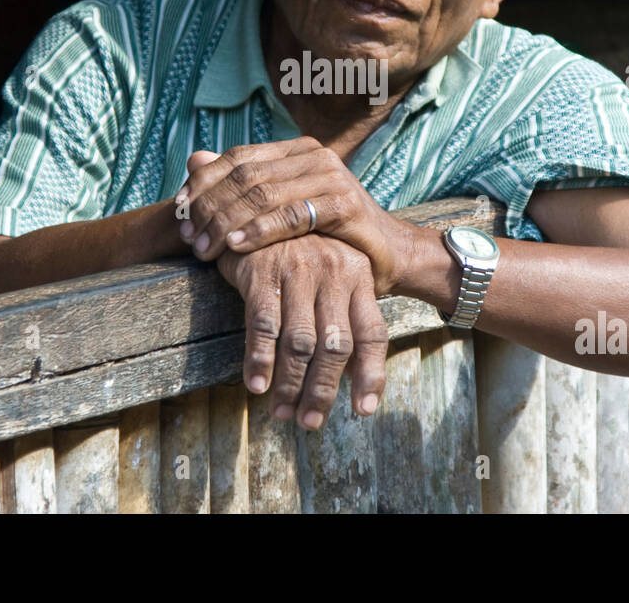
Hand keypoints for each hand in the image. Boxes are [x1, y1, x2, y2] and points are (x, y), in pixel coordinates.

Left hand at [176, 138, 412, 295]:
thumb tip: (192, 159)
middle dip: (210, 207)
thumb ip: (241, 186)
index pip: (237, 157)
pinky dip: (258, 231)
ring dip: (227, 222)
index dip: (203, 182)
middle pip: (245, 175)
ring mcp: (331, 176)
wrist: (388, 255)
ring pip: (263, 194)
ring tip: (205, 247)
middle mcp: (313, 155)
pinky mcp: (344, 203)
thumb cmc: (328, 235)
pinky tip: (235, 245)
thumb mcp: (280, 209)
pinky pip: (291, 215)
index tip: (178, 211)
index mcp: (295, 150)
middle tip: (188, 237)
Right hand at [215, 234, 387, 427]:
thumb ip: (345, 313)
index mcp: (358, 274)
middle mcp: (334, 271)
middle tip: (310, 421)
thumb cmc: (299, 248)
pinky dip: (260, 360)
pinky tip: (257, 385)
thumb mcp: (332, 270)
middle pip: (336, 346)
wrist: (256, 206)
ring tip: (283, 412)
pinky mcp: (262, 272)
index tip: (363, 409)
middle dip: (323, 390)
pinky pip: (264, 326)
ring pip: (301, 342)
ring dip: (291, 384)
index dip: (371, 374)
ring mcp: (298, 271)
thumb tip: (354, 373)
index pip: (373, 333)